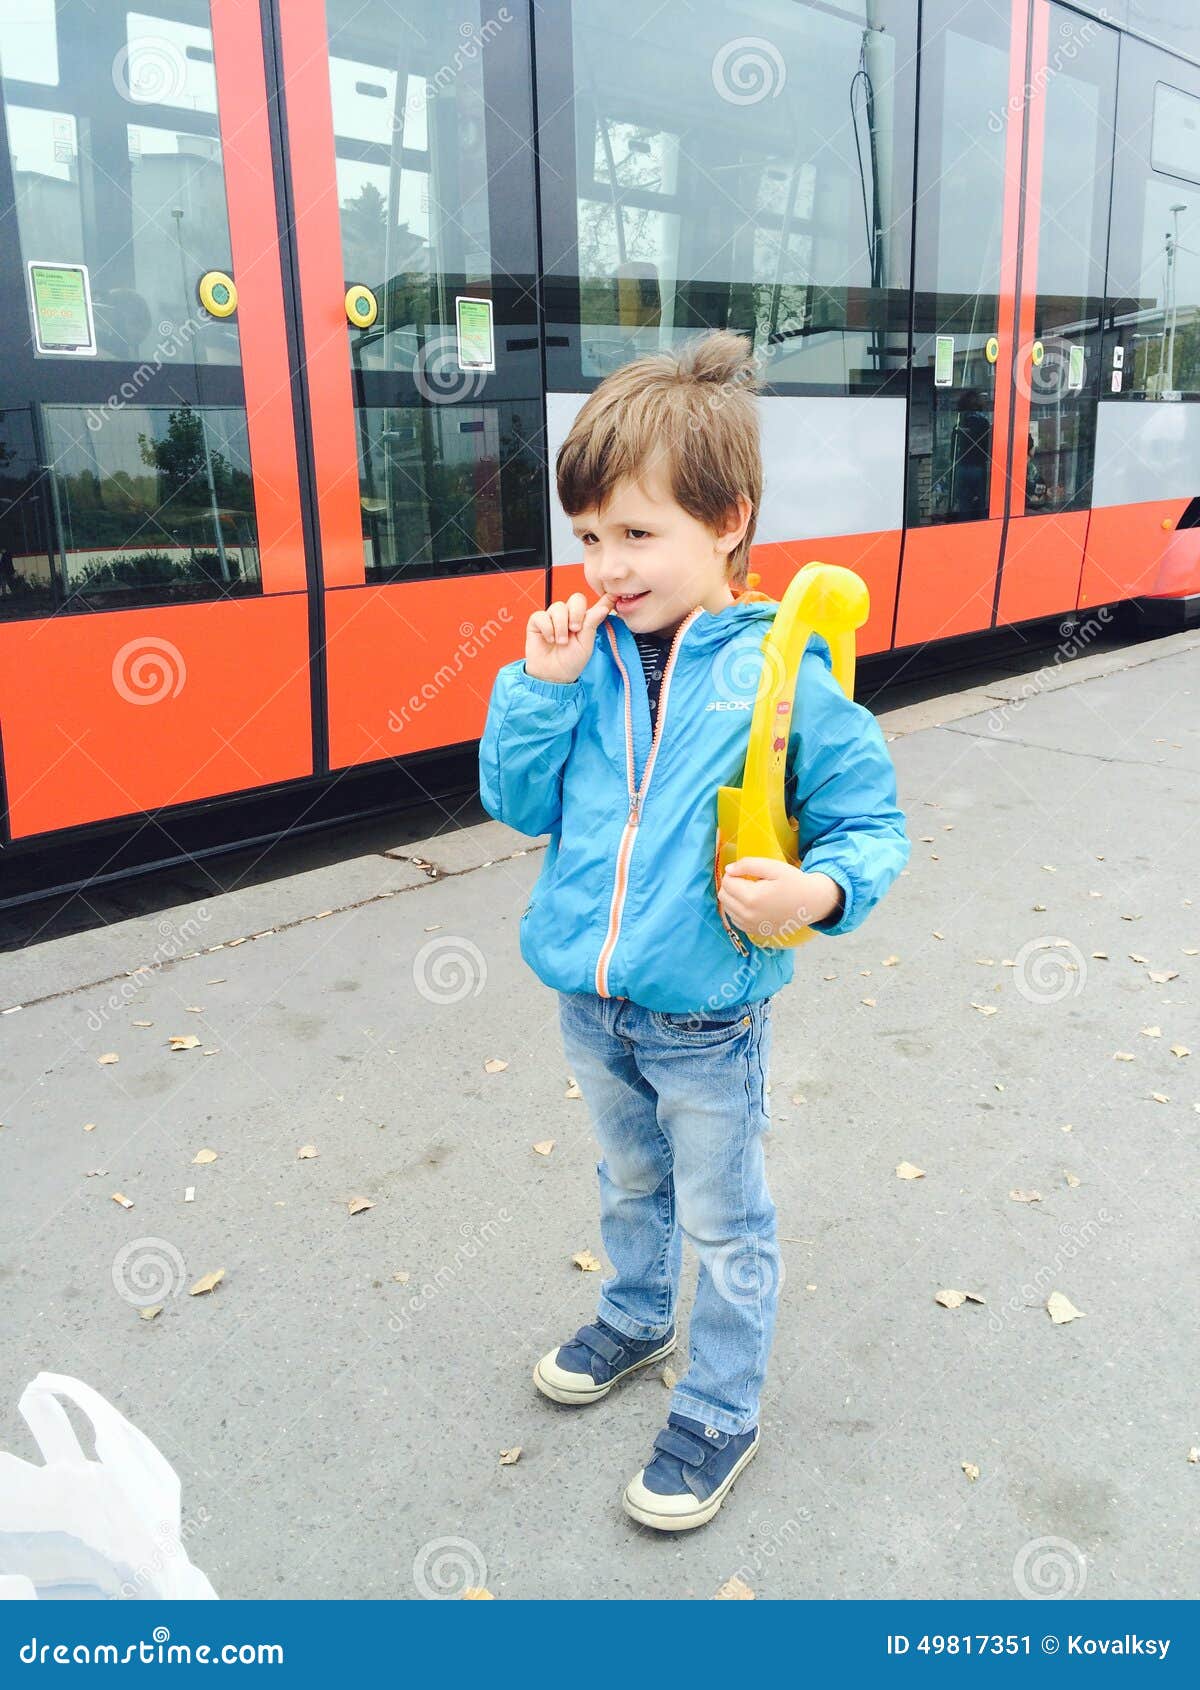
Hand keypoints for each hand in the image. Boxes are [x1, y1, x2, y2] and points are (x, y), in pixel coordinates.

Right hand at [524, 591, 614, 684]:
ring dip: (561, 626)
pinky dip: (547, 628)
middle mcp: (569, 615)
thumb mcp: (585, 644)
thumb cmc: (570, 661)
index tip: (613, 595)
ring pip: (558, 607)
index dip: (606, 598)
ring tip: (561, 642)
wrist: (552, 675)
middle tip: (575, 629)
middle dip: (576, 613)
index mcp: (585, 620)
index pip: (597, 605)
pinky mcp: (537, 621)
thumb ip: (592, 624)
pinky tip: (549, 639)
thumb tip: (603, 608)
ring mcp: (553, 617)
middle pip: (576, 599)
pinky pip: (541, 615)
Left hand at [718, 858, 842, 941]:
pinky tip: (753, 904)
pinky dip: (739, 910)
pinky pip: (735, 920)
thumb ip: (747, 865)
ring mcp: (751, 926)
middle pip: (723, 896)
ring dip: (734, 898)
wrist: (811, 904)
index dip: (734, 873)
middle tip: (748, 880)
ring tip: (753, 892)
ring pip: (727, 909)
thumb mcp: (772, 867)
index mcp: (752, 898)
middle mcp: (748, 916)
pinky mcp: (755, 932)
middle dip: (731, 885)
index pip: (727, 882)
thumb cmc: (794, 882)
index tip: (747, 872)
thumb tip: (728, 870)